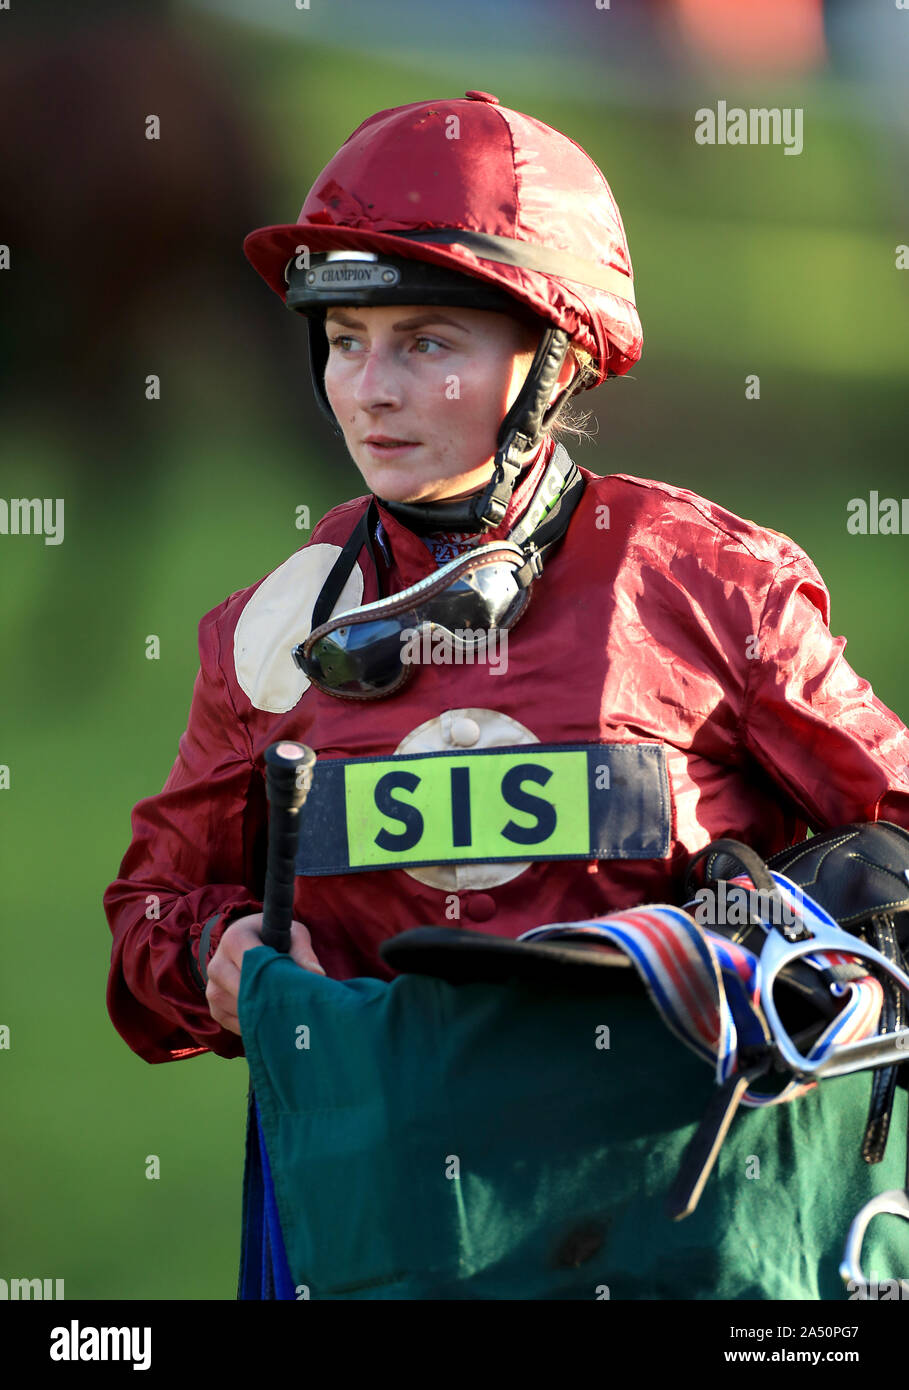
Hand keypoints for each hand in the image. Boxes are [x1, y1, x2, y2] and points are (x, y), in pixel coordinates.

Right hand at [205, 912, 325, 1035]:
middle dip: (271, 999)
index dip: (276, 976)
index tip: (296, 986)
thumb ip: (304, 952)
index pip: (253, 962)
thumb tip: (318, 975)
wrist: (246, 945)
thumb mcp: (292, 935)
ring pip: (239, 1011)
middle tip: (297, 1007)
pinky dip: (255, 1026)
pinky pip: (236, 1024)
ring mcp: (213, 989)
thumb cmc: (274, 938)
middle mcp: (217, 964)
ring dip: (264, 1015)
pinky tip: (273, 1021)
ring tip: (287, 1012)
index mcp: (234, 938)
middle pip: (245, 990)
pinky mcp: (215, 1009)